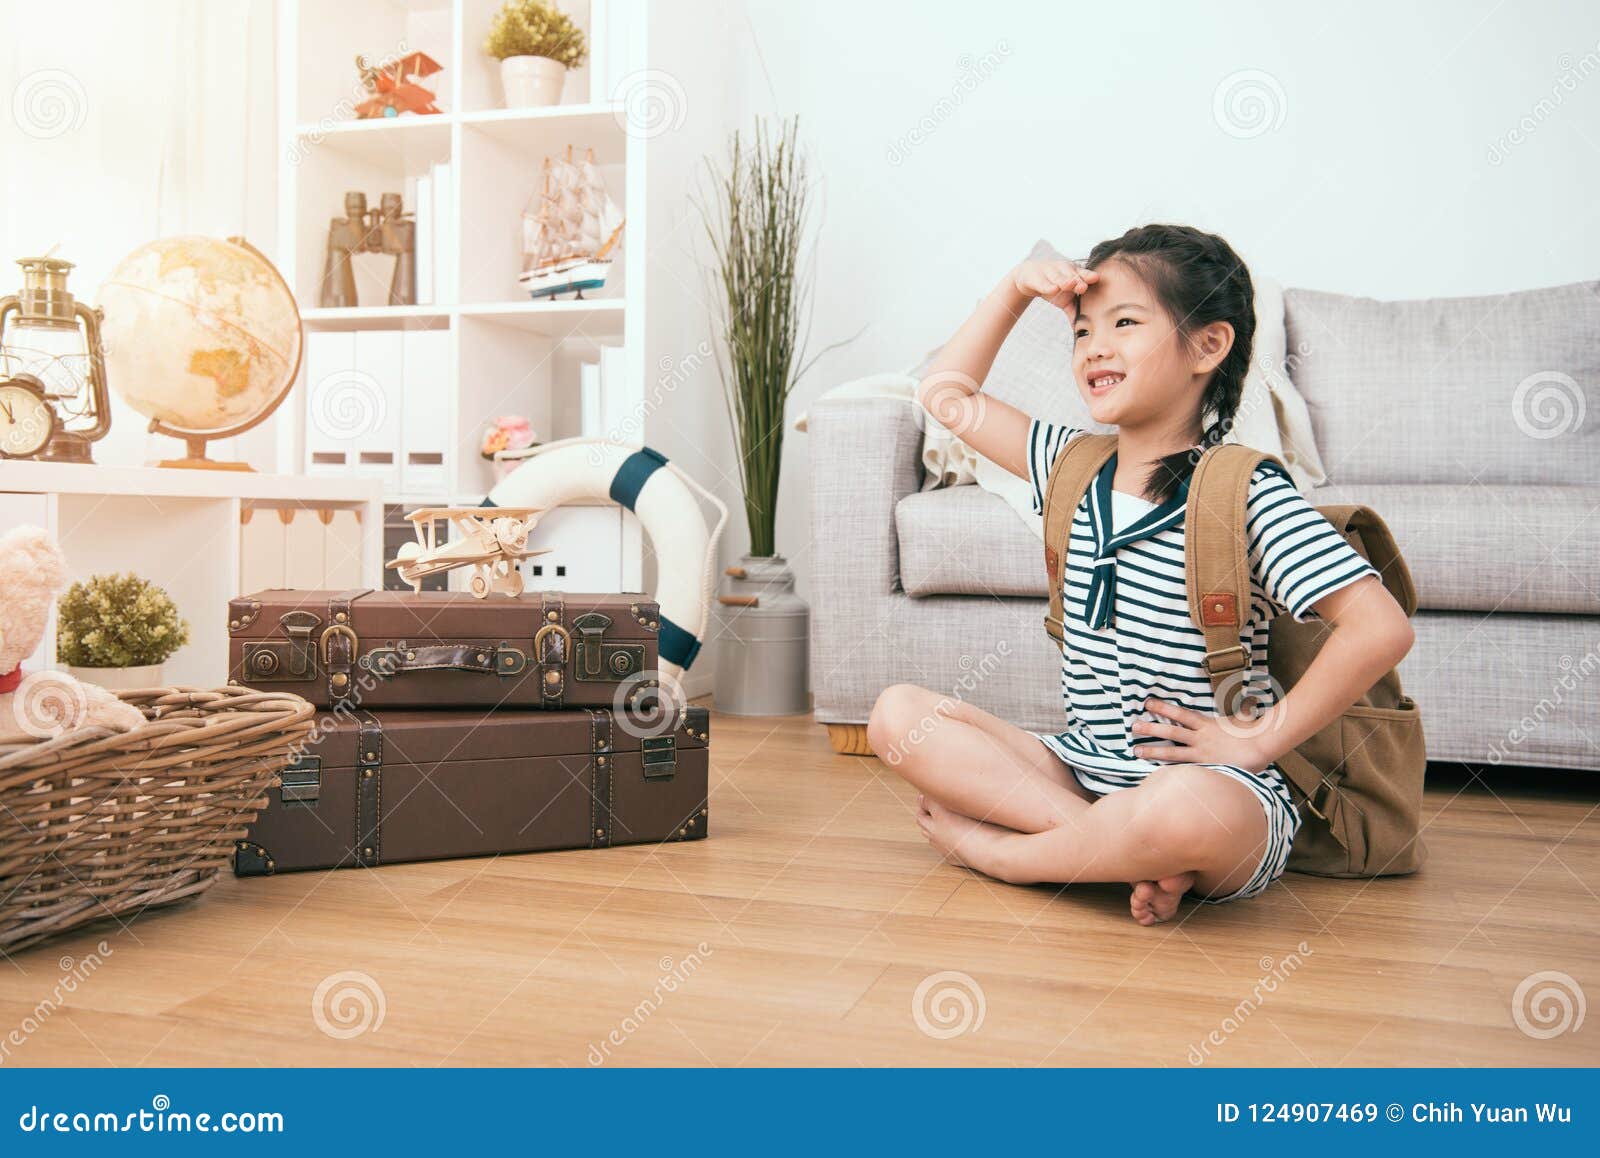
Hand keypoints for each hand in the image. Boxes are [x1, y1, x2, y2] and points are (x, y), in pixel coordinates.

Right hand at [1011, 258, 1097, 311]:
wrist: (1030, 277)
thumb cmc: (1053, 287)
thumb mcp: (1064, 299)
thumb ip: (1073, 311)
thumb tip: (1082, 328)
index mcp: (1074, 275)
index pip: (1083, 274)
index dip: (1088, 276)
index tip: (1095, 278)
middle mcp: (1064, 271)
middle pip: (1072, 276)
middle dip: (1078, 281)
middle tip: (1082, 287)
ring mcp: (1050, 272)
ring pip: (1058, 277)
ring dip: (1064, 281)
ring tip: (1069, 285)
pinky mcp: (1036, 277)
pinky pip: (1043, 282)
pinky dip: (1047, 286)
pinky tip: (1052, 289)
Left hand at [1131, 696, 1274, 773]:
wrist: (1263, 747)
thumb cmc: (1253, 732)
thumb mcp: (1242, 717)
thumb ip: (1241, 710)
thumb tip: (1249, 702)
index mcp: (1206, 725)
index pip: (1180, 714)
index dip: (1163, 707)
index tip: (1147, 703)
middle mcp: (1201, 739)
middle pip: (1171, 732)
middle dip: (1151, 729)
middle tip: (1133, 726)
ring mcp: (1202, 756)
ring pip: (1172, 753)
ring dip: (1153, 752)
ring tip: (1136, 751)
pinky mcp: (1206, 770)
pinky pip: (1185, 772)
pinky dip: (1171, 774)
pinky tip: (1156, 777)